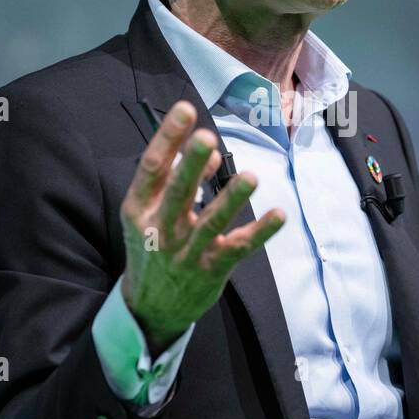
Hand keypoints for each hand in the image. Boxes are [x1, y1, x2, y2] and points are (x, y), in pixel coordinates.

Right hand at [120, 100, 286, 352]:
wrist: (151, 308)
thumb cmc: (152, 247)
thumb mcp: (148, 214)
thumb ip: (174, 181)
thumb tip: (211, 151)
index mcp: (139, 209)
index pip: (152, 168)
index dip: (167, 139)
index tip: (185, 110)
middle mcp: (160, 230)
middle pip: (177, 194)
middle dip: (192, 167)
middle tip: (207, 138)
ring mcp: (186, 253)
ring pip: (210, 223)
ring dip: (231, 200)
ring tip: (251, 177)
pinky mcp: (211, 270)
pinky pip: (238, 248)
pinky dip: (259, 233)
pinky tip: (279, 215)